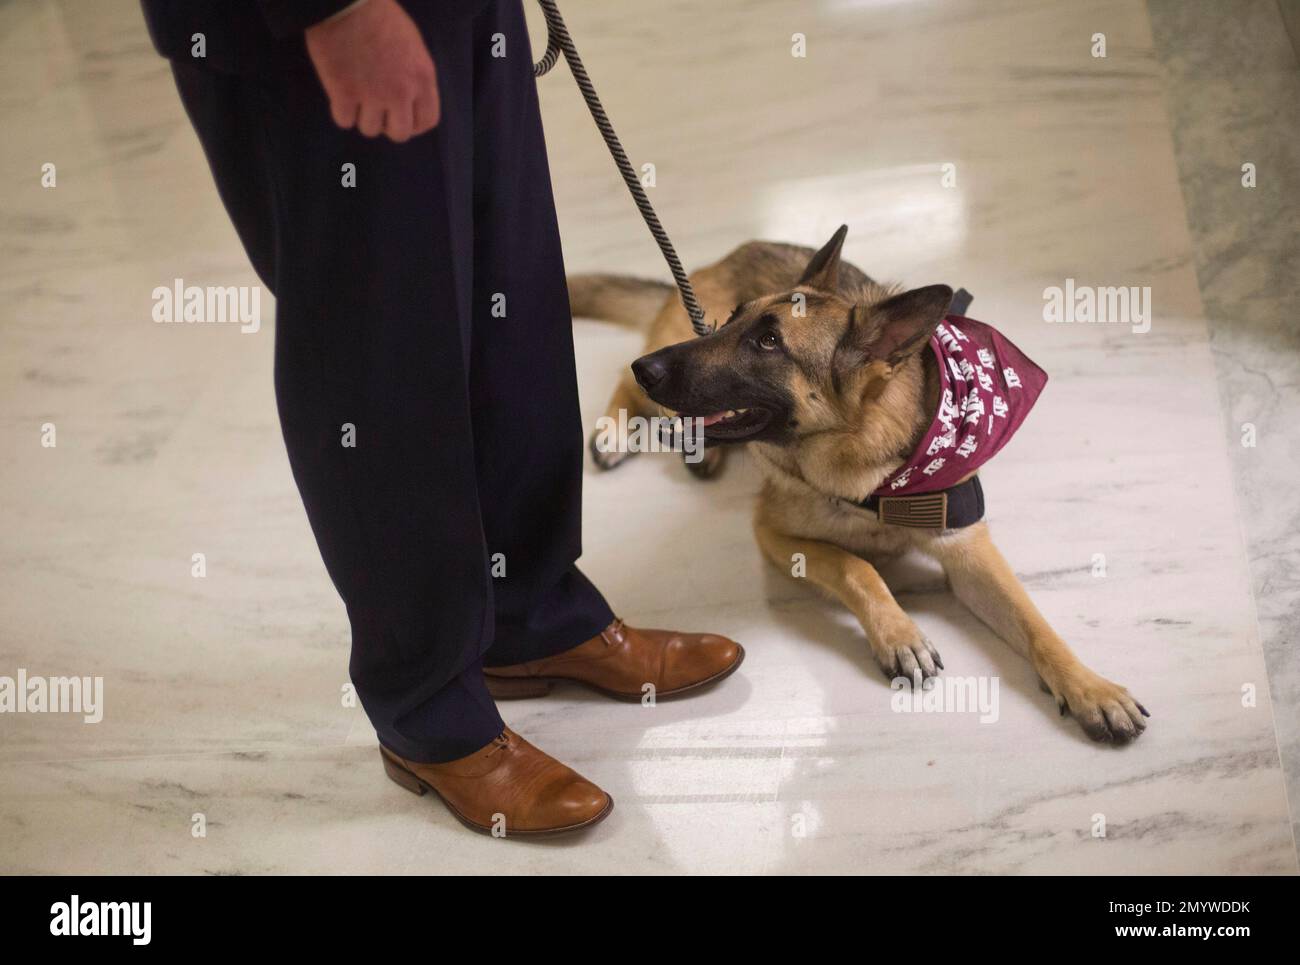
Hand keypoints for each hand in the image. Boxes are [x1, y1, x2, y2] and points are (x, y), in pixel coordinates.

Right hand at [305, 0, 439, 142]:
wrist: (348, 2)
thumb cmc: (381, 17)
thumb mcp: (413, 46)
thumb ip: (414, 76)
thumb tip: (409, 100)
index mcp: (422, 78)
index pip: (427, 121)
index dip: (413, 124)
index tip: (400, 117)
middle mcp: (401, 92)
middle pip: (399, 134)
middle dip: (387, 125)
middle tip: (376, 109)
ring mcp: (373, 95)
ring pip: (370, 129)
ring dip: (362, 116)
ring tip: (356, 96)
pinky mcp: (344, 93)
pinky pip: (344, 121)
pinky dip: (341, 111)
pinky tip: (340, 94)